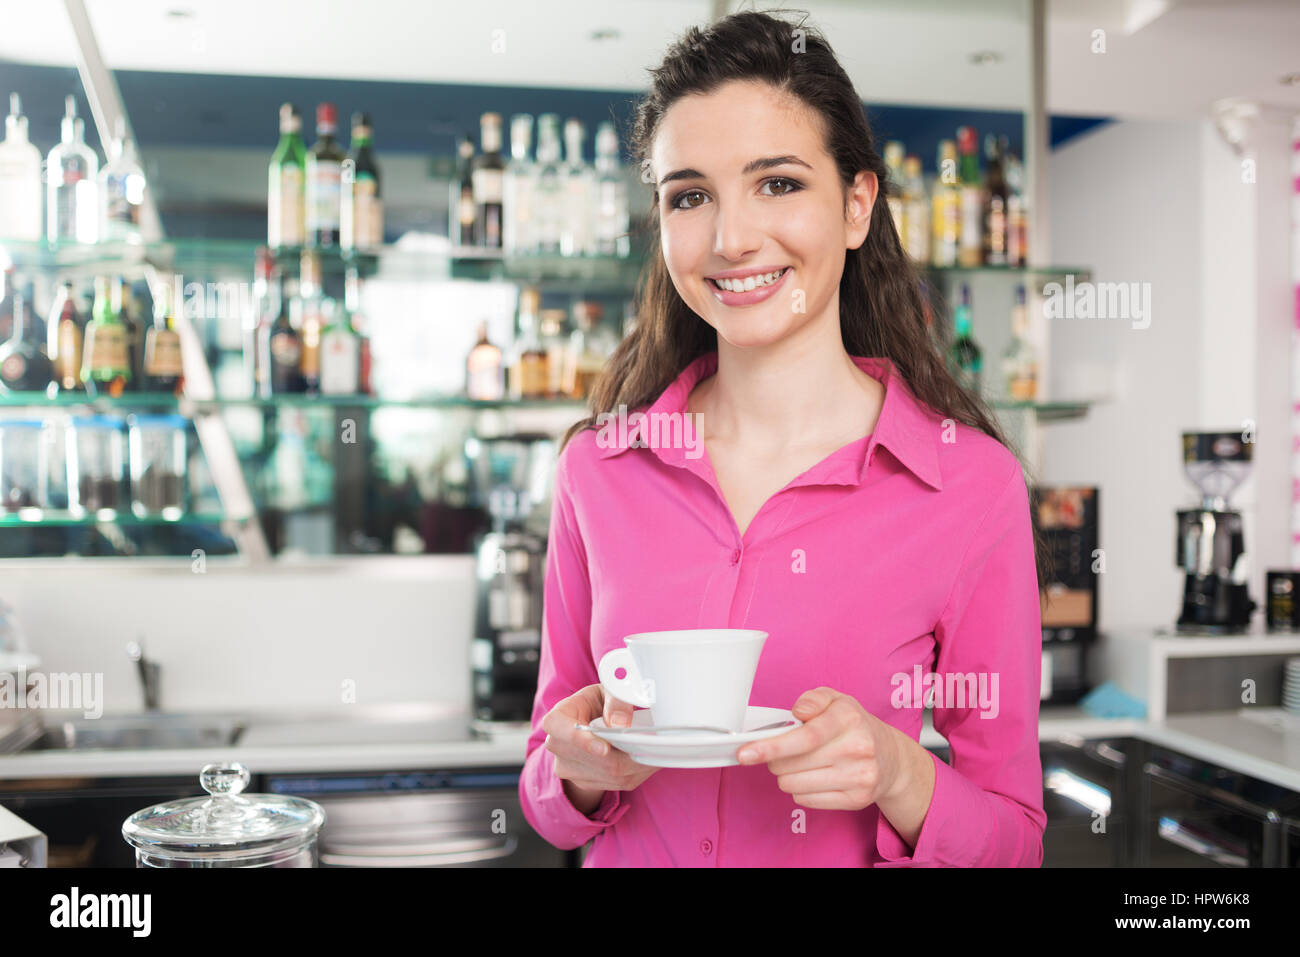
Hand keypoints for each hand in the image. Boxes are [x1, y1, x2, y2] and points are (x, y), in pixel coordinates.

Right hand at [541, 683, 658, 815]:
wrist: (593, 720)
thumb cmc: (600, 702)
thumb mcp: (609, 690)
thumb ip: (616, 701)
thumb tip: (620, 724)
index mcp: (556, 719)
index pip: (558, 728)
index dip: (581, 739)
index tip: (605, 748)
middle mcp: (557, 746)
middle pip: (593, 759)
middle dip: (625, 754)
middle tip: (653, 745)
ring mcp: (568, 768)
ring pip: (609, 774)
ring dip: (635, 764)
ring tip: (654, 749)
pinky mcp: (585, 783)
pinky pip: (616, 783)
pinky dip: (635, 772)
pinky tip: (645, 758)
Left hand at [736, 687, 909, 810]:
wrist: (891, 758)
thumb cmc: (853, 726)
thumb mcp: (836, 700)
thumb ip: (812, 699)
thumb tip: (797, 712)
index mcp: (849, 718)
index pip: (804, 737)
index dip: (771, 746)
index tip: (745, 753)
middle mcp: (857, 748)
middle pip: (792, 764)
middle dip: (775, 759)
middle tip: (782, 751)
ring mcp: (859, 777)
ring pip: (794, 785)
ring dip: (787, 775)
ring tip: (801, 763)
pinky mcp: (857, 800)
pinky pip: (806, 800)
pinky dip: (801, 789)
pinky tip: (815, 777)